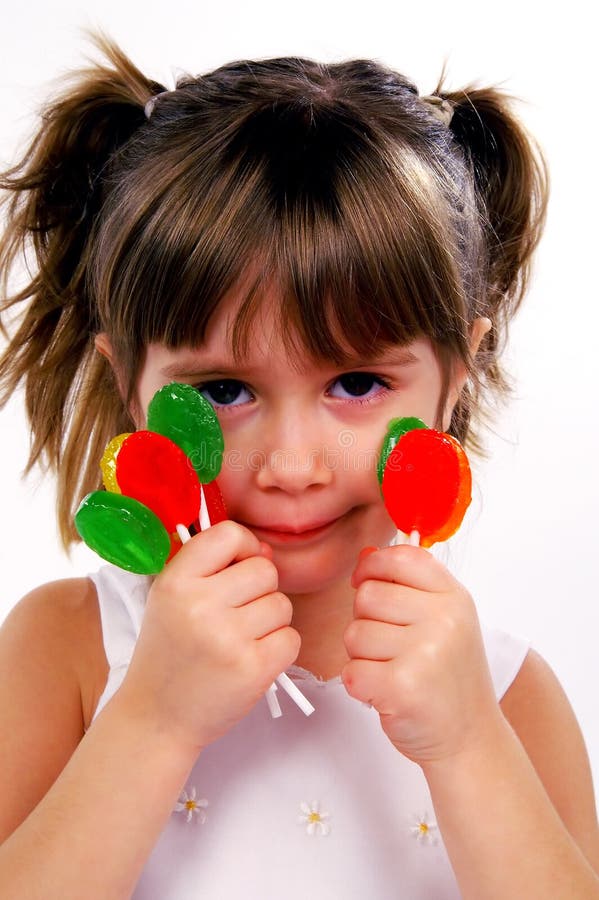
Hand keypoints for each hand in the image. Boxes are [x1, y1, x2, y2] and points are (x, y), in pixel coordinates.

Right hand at [116, 521, 300, 753]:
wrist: (156, 718)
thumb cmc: (170, 652)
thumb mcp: (172, 598)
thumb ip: (215, 567)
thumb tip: (266, 551)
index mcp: (176, 582)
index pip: (229, 534)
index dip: (244, 547)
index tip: (238, 567)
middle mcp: (200, 605)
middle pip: (265, 570)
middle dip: (260, 590)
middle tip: (235, 615)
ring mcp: (227, 639)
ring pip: (282, 604)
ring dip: (270, 621)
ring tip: (239, 640)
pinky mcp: (252, 669)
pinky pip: (291, 638)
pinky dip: (278, 648)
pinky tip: (251, 659)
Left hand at [342, 545, 501, 765]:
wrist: (471, 738)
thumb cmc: (450, 678)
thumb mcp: (445, 620)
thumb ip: (408, 585)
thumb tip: (365, 555)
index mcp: (454, 597)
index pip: (400, 557)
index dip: (373, 566)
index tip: (367, 582)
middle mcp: (444, 620)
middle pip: (367, 595)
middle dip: (366, 621)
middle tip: (392, 648)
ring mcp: (424, 653)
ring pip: (354, 633)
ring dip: (363, 656)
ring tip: (394, 672)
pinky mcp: (401, 687)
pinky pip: (351, 670)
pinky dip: (360, 685)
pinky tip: (386, 693)